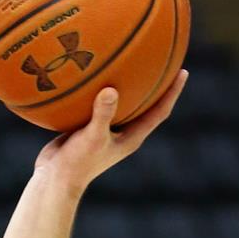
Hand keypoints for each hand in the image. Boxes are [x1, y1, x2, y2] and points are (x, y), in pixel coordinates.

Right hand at [34, 71, 189, 189]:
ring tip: (128, 59)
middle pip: (146, 104)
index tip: (184, 72)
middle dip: (156, 84)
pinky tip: (90, 71)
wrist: (55, 179)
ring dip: (126, 84)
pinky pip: (98, 103)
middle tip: (163, 59)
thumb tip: (111, 89)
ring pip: (122, 103)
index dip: (173, 93)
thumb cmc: (77, 163)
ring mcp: (106, 130)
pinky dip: (97, 88)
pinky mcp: (88, 126)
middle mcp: (123, 133)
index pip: (160, 112)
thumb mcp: (91, 137)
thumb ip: (102, 114)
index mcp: (132, 137)